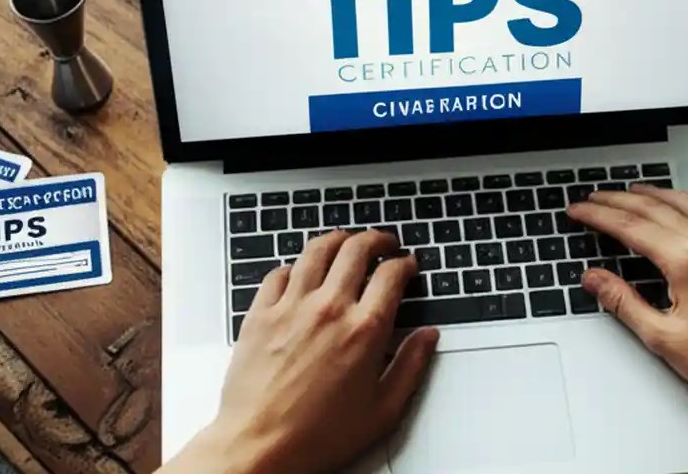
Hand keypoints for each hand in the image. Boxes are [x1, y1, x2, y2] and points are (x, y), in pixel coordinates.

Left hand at [164, 229, 439, 473]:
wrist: (260, 448)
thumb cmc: (318, 436)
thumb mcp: (383, 410)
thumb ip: (411, 367)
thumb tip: (428, 337)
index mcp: (364, 331)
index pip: (391, 275)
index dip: (404, 264)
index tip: (407, 265)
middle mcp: (328, 309)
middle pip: (357, 250)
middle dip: (377, 240)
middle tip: (384, 243)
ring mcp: (291, 308)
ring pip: (317, 251)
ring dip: (337, 240)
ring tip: (346, 241)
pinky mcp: (260, 314)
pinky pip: (279, 273)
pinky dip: (295, 265)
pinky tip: (301, 271)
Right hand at [569, 186, 687, 418]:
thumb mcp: (663, 338)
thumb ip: (624, 302)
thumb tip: (594, 279)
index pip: (630, 228)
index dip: (599, 217)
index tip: (578, 211)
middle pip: (655, 210)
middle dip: (619, 201)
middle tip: (594, 198)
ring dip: (656, 194)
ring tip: (632, 191)